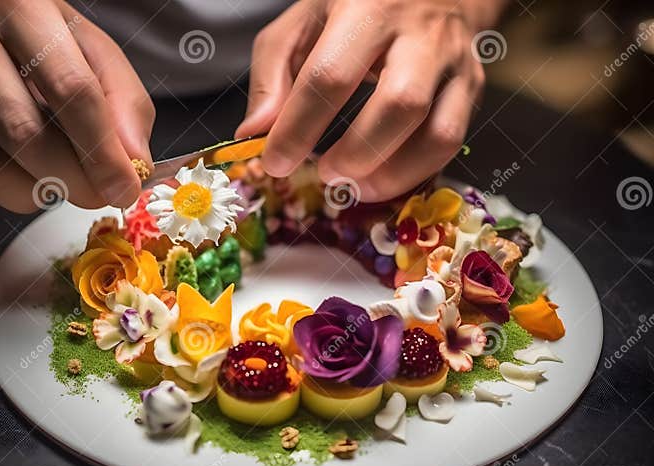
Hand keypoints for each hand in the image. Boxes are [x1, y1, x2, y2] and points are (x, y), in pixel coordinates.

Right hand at [0, 0, 153, 211]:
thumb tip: (133, 161)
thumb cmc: (40, 38)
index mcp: (21, 8)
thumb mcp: (93, 52)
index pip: (71, 90)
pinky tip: (21, 171)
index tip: (124, 189)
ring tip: (61, 184)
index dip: (102, 151)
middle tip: (97, 196)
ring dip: (38, 194)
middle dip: (73, 181)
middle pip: (26, 135)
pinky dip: (2, 190)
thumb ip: (124, 103)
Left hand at [237, 0, 498, 201]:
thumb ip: (272, 73)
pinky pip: (452, 143)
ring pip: (438, 132)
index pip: (330, 75)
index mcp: (367, 7)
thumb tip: (254, 133)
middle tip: (324, 173)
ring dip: (391, 174)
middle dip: (356, 153)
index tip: (275, 163)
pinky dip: (414, 174)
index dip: (298, 128)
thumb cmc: (356, 6)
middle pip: (400, 104)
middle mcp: (420, 33)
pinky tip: (381, 180)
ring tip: (353, 186)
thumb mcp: (303, 21)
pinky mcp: (473, 87)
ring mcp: (455, 62)